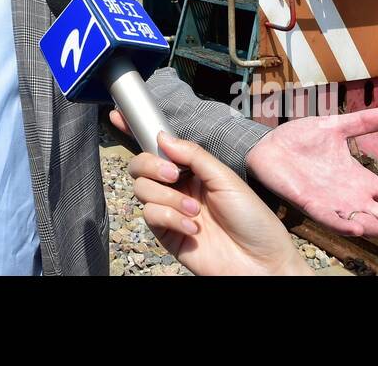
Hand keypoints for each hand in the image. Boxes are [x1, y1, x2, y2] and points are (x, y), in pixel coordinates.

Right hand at [129, 132, 309, 275]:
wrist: (259, 262)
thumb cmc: (252, 219)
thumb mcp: (225, 178)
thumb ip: (193, 155)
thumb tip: (161, 137)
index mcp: (192, 170)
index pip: (159, 148)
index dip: (136, 132)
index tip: (118, 116)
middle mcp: (177, 188)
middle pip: (141, 166)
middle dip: (151, 166)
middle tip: (173, 175)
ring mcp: (170, 211)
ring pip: (142, 190)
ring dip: (169, 198)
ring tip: (195, 211)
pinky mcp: (166, 234)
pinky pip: (150, 216)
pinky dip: (170, 218)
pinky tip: (192, 228)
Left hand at [244, 108, 377, 242]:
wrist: (265, 145)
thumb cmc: (298, 140)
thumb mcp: (335, 127)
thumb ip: (362, 123)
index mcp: (360, 181)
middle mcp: (352, 198)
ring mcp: (333, 204)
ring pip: (368, 224)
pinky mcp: (310, 204)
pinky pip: (330, 218)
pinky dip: (345, 223)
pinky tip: (359, 228)